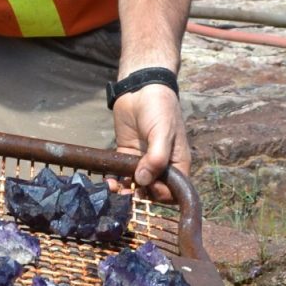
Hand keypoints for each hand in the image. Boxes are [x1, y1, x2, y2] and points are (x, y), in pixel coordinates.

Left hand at [111, 82, 190, 198]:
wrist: (140, 89)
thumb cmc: (159, 110)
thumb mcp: (162, 133)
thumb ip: (156, 158)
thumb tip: (143, 181)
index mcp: (176, 163)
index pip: (173, 190)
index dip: (162, 195)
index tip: (148, 190)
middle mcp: (161, 166)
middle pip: (153, 191)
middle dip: (140, 196)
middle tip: (127, 193)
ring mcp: (143, 161)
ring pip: (135, 185)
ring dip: (125, 191)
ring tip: (115, 189)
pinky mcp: (127, 155)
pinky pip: (122, 174)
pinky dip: (116, 181)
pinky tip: (109, 182)